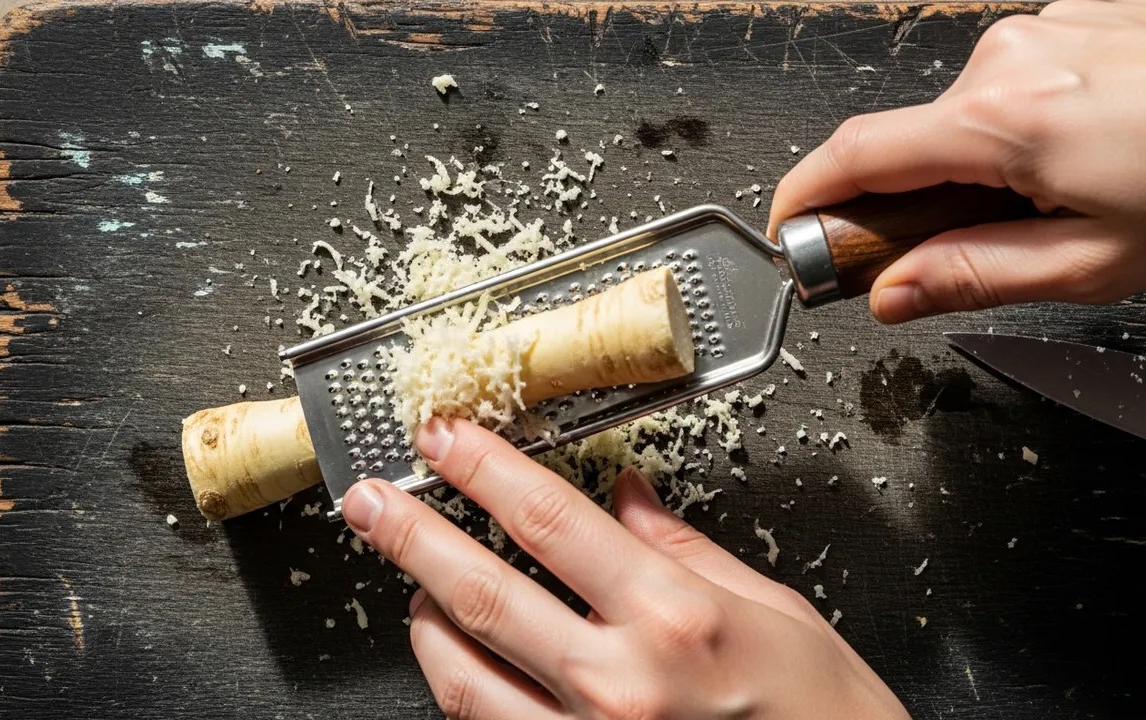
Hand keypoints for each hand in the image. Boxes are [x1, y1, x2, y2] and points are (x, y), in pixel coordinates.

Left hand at [342, 419, 907, 718]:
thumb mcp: (777, 612)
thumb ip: (687, 550)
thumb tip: (625, 496)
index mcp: (677, 618)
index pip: (551, 520)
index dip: (484, 469)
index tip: (443, 437)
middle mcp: (621, 685)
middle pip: (482, 593)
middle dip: (411, 537)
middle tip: (367, 501)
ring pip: (464, 678)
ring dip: (425, 622)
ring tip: (412, 590)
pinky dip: (462, 693)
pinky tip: (458, 665)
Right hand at [768, 0, 1145, 323]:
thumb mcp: (1095, 263)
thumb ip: (974, 277)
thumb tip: (892, 293)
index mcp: (1004, 120)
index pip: (854, 155)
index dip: (804, 198)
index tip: (790, 233)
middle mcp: (1011, 55)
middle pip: (908, 138)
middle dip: (906, 200)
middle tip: (947, 255)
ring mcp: (1049, 26)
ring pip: (967, 113)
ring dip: (975, 166)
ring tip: (1055, 205)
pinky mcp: (1082, 17)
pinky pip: (1017, 81)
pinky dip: (1021, 128)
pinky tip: (1089, 155)